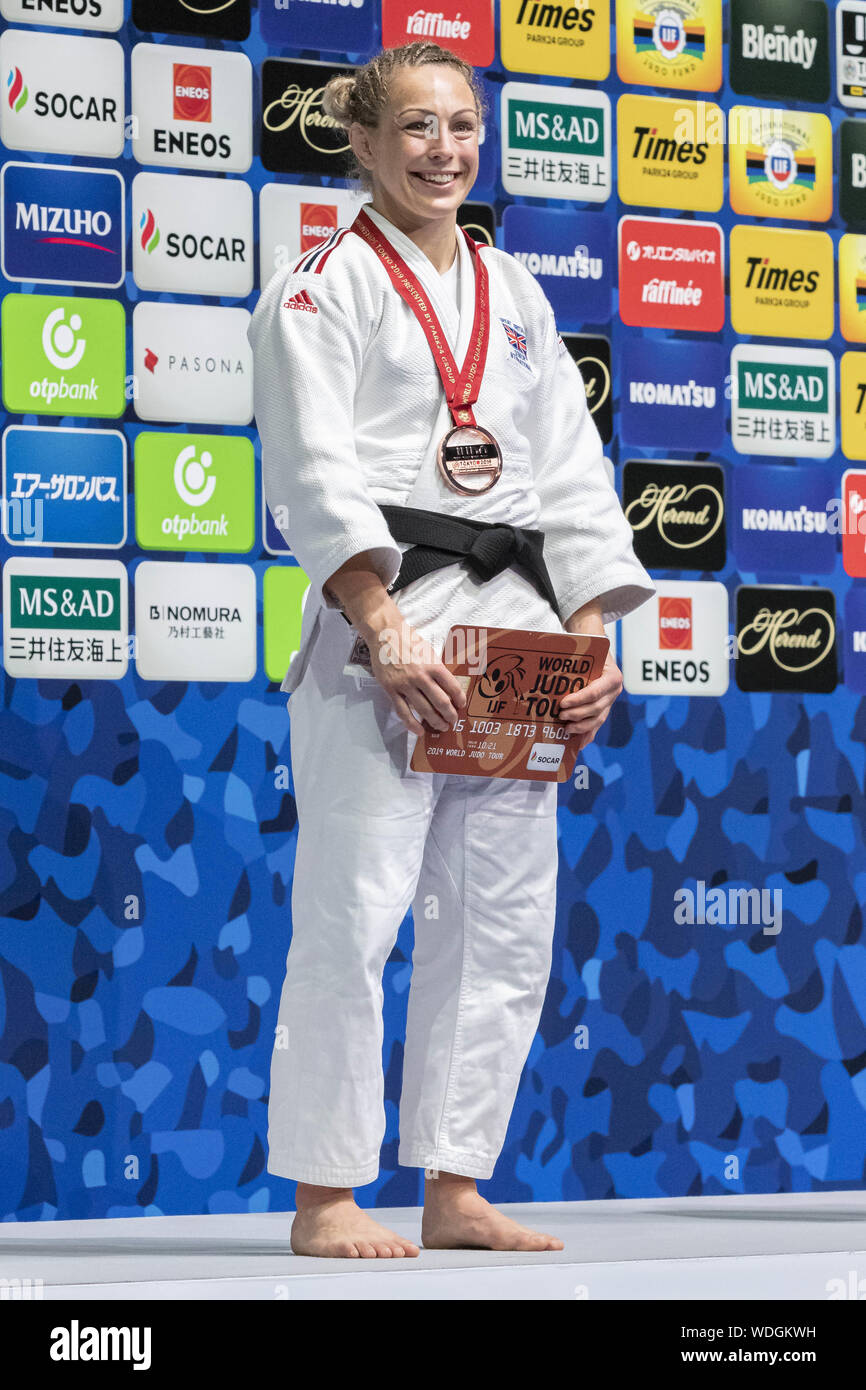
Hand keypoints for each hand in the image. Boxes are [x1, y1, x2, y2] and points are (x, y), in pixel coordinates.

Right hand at [366, 618, 465, 736]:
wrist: (385, 635)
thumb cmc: (409, 641)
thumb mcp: (429, 651)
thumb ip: (437, 668)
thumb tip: (447, 686)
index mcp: (433, 665)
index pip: (452, 687)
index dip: (460, 698)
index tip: (462, 705)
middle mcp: (421, 676)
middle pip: (440, 702)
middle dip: (450, 715)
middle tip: (453, 721)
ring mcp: (405, 684)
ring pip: (424, 710)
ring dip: (435, 722)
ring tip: (441, 727)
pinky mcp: (392, 690)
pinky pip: (403, 711)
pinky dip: (412, 724)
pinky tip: (419, 731)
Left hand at [557, 648, 622, 751]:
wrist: (599, 651)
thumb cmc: (589, 651)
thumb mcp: (586, 654)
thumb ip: (575, 664)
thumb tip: (549, 674)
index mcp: (612, 677)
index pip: (595, 692)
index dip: (579, 700)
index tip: (563, 703)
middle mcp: (614, 691)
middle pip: (596, 709)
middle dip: (577, 715)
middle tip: (560, 716)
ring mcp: (610, 702)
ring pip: (598, 719)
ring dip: (581, 727)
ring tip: (566, 729)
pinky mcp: (605, 709)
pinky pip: (597, 725)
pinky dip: (587, 735)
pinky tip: (578, 743)